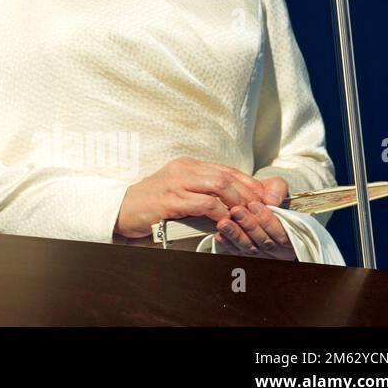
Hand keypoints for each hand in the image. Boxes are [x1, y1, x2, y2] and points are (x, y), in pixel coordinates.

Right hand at [115, 157, 269, 238]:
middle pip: (226, 176)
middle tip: (261, 211)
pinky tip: (226, 222)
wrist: (122, 210)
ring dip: (237, 202)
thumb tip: (234, 202)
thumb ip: (203, 192)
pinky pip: (203, 203)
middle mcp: (183, 169)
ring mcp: (176, 182)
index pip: (227, 170)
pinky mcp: (170, 199)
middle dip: (248, 194)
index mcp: (187, 165)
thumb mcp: (181, 192)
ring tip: (246, 217)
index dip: (249, 184)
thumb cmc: (153, 204)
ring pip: (218, 185)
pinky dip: (219, 213)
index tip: (264, 200)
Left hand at [214, 198, 296, 259]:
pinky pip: (236, 253)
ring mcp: (260, 253)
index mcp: (290, 235)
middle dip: (250, 226)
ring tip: (223, 222)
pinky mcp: (243, 255)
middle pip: (266, 242)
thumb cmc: (264, 195)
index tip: (253, 204)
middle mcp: (278, 249)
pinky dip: (228, 244)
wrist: (247, 201)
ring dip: (236, 235)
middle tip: (236, 210)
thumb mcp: (274, 188)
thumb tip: (271, 201)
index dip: (268, 220)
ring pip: (250, 249)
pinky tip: (219, 235)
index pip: (282, 234)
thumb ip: (276, 190)